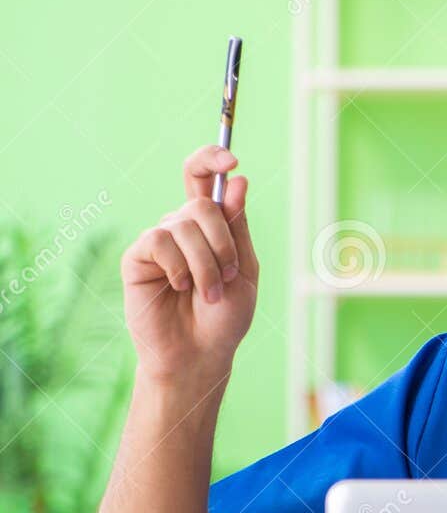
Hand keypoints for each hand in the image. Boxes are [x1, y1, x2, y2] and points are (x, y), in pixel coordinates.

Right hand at [122, 145, 258, 385]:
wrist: (200, 353)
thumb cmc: (225, 316)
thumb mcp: (244, 269)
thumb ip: (237, 226)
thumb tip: (236, 179)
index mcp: (211, 226)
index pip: (202, 177)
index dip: (211, 158)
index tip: (231, 159)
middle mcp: (181, 227)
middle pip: (200, 204)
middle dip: (223, 242)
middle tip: (229, 276)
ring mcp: (158, 241)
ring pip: (183, 225)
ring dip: (206, 264)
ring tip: (209, 294)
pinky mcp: (137, 258)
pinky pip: (160, 241)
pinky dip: (179, 266)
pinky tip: (181, 287)